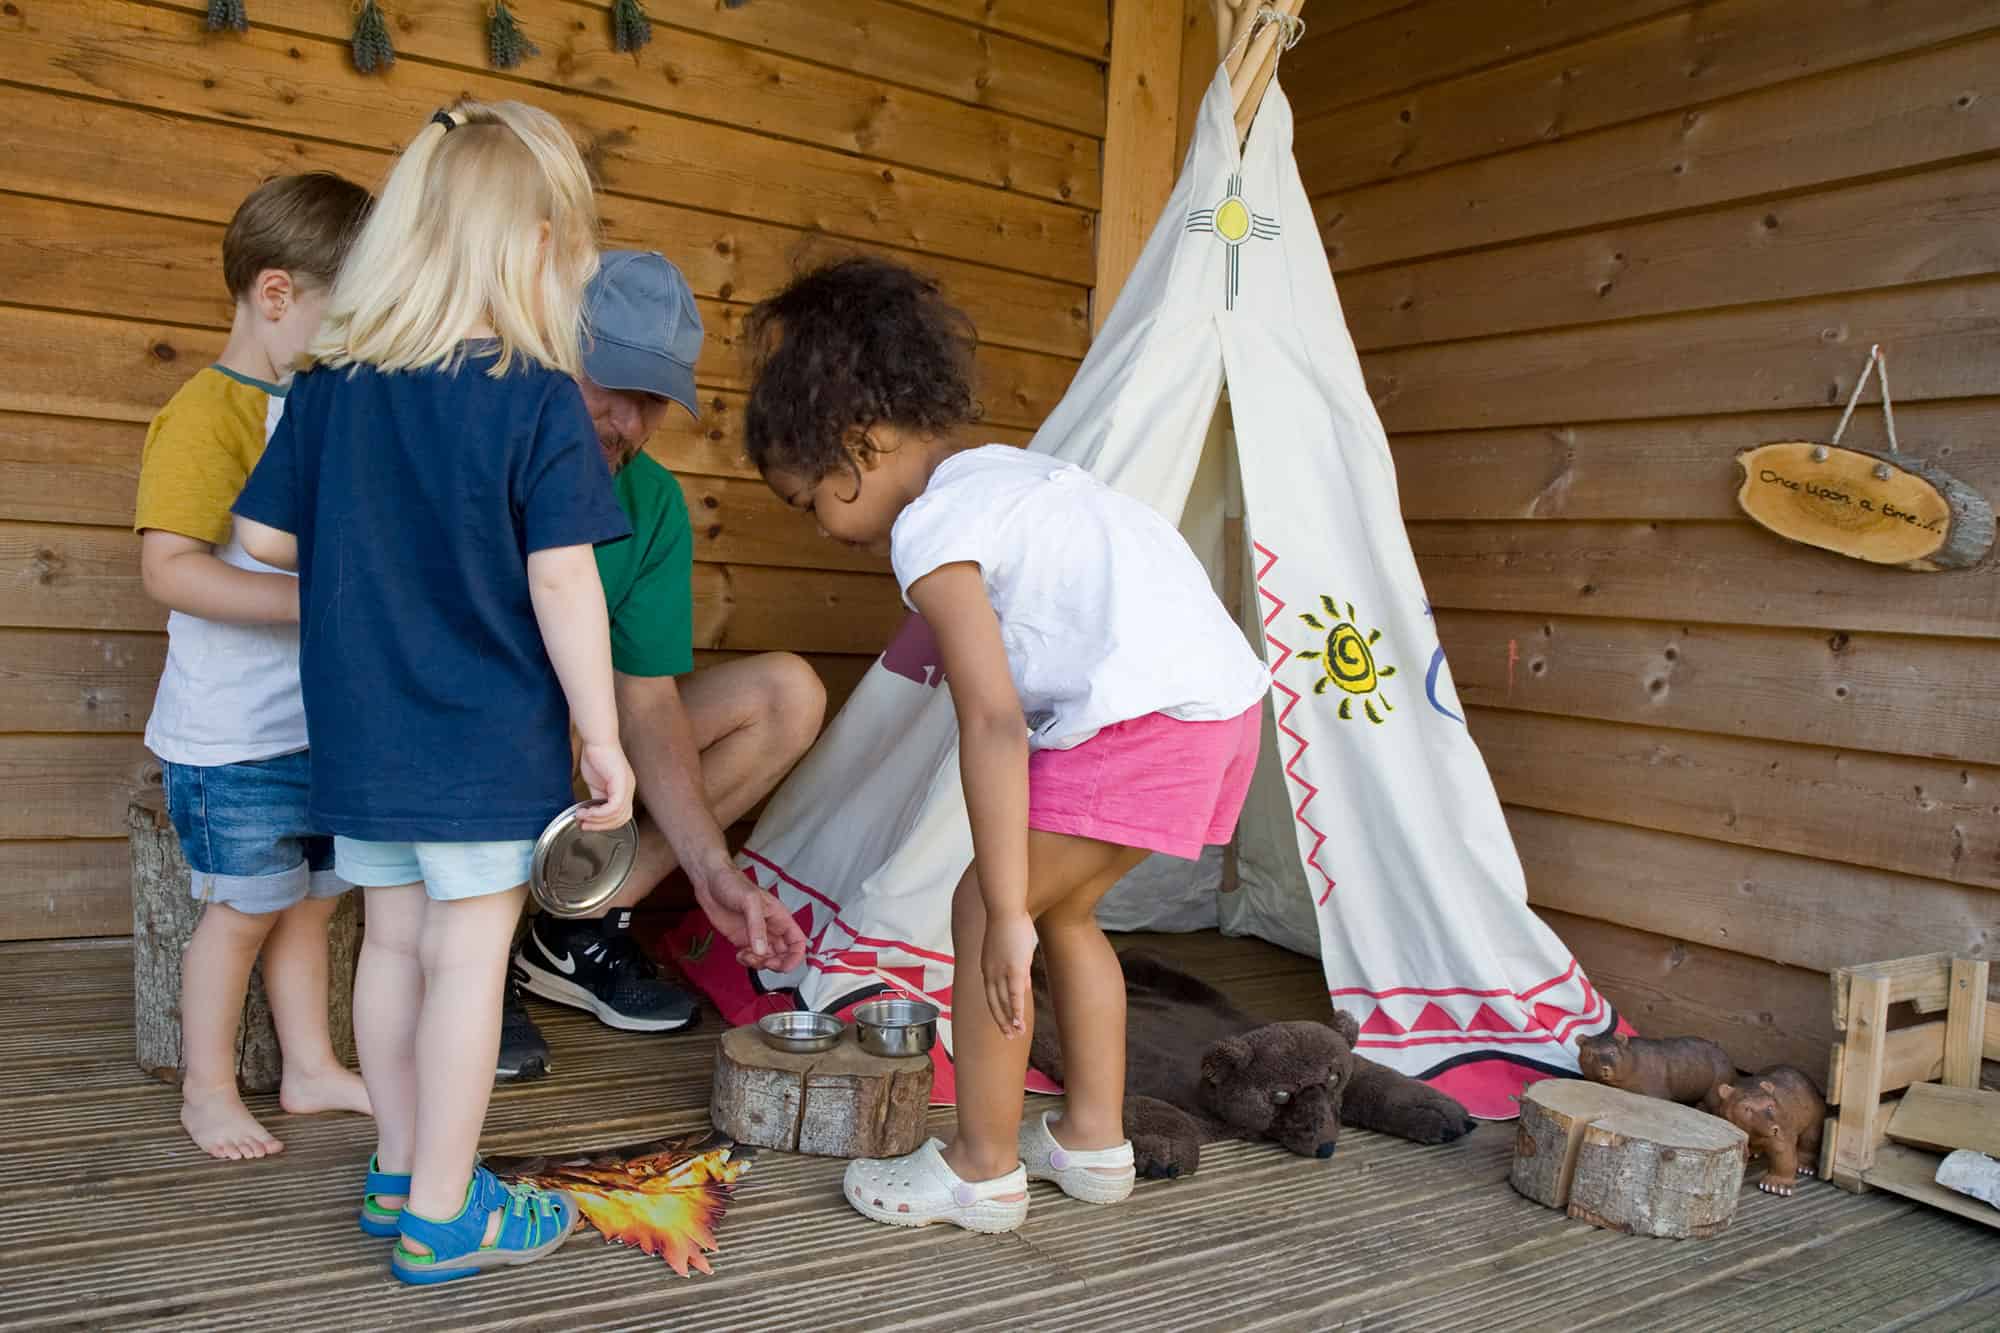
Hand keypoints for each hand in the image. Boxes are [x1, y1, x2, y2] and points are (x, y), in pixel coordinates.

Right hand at [576, 740, 634, 829]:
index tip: (587, 824)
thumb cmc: (596, 757)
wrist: (596, 740)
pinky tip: (586, 810)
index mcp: (625, 790)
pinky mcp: (621, 783)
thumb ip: (597, 798)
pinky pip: (613, 806)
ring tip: (581, 817)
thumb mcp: (596, 783)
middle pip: (622, 819)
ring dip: (597, 820)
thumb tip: (591, 813)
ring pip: (618, 815)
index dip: (605, 824)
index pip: (621, 816)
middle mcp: (629, 789)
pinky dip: (599, 813)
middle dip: (602, 826)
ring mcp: (627, 786)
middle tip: (584, 825)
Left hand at [692, 864, 807, 972]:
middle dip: (775, 964)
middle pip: (784, 955)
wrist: (709, 881)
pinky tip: (738, 954)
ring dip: (759, 964)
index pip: (798, 941)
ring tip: (746, 955)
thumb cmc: (732, 883)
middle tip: (762, 962)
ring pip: (767, 959)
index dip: (796, 957)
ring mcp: (756, 935)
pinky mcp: (742, 940)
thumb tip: (762, 950)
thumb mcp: (749, 901)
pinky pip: (751, 958)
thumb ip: (757, 927)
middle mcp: (770, 928)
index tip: (784, 966)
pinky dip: (747, 962)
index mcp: (780, 917)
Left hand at [981, 911, 1035, 1037]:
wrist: (1004, 908)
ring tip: (1017, 1035)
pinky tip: (1019, 1022)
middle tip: (1009, 1037)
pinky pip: (1014, 995)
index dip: (997, 1011)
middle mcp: (990, 973)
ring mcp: (1001, 972)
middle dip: (1001, 1021)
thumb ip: (1015, 968)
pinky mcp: (1013, 969)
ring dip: (1010, 1021)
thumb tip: (1022, 984)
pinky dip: (1016, 1010)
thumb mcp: (1009, 948)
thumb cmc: (1008, 922)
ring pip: (1003, 1003)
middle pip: (994, 1003)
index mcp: (987, 967)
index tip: (1004, 1023)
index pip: (990, 995)